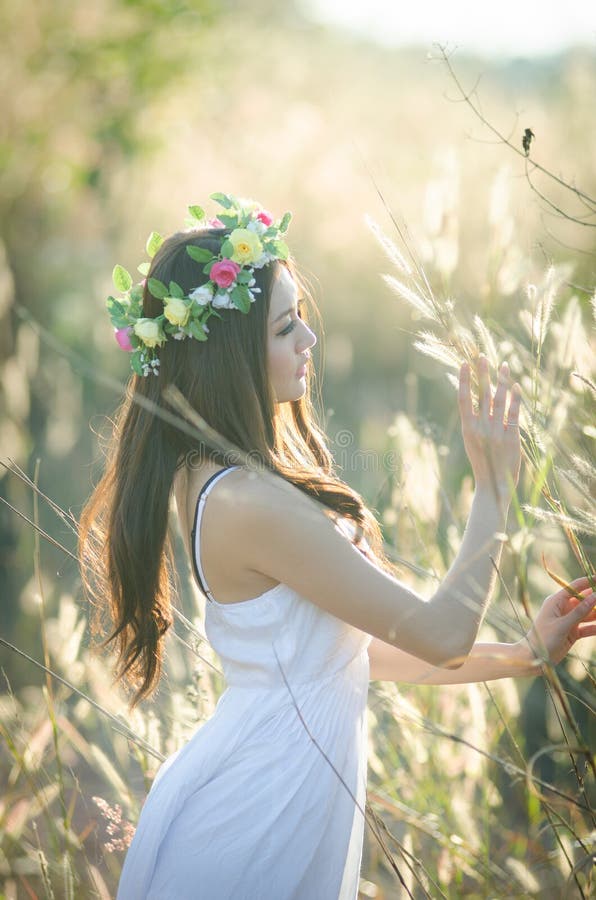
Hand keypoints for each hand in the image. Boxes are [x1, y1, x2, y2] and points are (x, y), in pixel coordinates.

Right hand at [458, 356, 520, 497]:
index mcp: (467, 429)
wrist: (493, 486)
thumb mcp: (472, 443)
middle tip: (484, 357)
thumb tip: (477, 402)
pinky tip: (516, 386)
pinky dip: (515, 399)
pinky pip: (513, 414)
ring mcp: (495, 433)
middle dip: (483, 375)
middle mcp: (480, 429)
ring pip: (498, 401)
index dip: (463, 381)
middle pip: (481, 395)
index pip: (463, 399)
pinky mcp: (510, 438)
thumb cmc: (483, 464)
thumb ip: (474, 424)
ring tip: (504, 365)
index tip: (464, 364)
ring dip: (501, 381)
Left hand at [521, 576, 595, 665]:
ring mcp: (568, 620)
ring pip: (588, 614)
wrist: (533, 657)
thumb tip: (595, 596)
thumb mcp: (562, 625)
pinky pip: (587, 627)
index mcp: (556, 601)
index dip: (591, 581)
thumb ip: (580, 611)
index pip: (576, 587)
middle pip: (585, 600)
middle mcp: (563, 608)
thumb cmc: (543, 638)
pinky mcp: (572, 632)